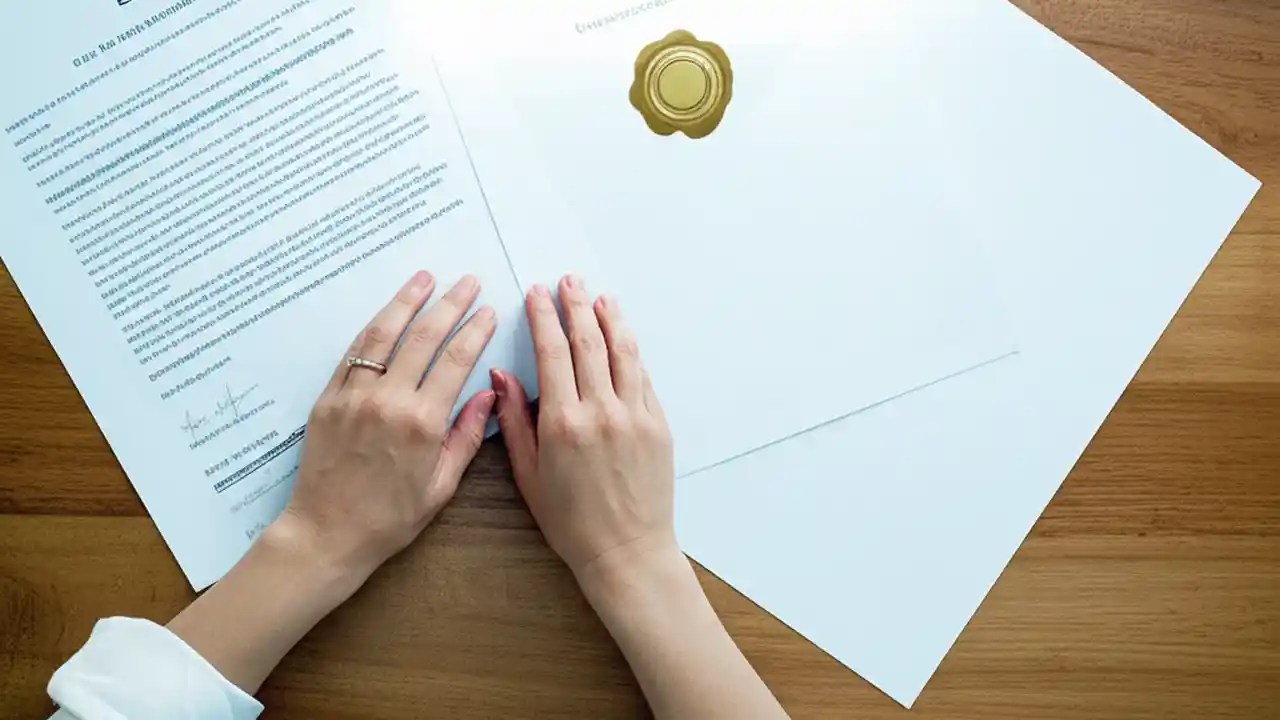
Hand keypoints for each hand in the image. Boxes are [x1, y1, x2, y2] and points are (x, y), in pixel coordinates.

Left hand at [280, 271, 498, 584]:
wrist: (327, 533)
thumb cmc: (391, 518)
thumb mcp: (442, 485)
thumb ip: (466, 435)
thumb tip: (489, 394)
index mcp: (423, 422)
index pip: (455, 361)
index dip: (475, 331)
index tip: (488, 310)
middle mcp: (389, 400)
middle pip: (423, 338)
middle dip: (449, 305)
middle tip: (467, 281)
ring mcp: (354, 396)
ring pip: (383, 336)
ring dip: (407, 302)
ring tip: (425, 278)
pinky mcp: (328, 399)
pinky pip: (353, 354)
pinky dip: (373, 329)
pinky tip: (387, 313)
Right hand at [491, 275, 677, 583]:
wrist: (625, 552)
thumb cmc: (569, 521)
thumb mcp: (528, 474)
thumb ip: (513, 420)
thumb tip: (502, 375)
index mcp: (562, 422)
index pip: (552, 353)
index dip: (544, 319)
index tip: (537, 294)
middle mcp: (601, 411)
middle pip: (589, 343)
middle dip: (576, 306)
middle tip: (568, 280)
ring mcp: (635, 415)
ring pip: (623, 352)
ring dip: (610, 319)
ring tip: (600, 297)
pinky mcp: (658, 425)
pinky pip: (642, 377)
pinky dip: (631, 352)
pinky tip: (622, 337)